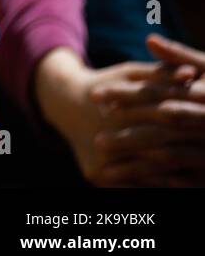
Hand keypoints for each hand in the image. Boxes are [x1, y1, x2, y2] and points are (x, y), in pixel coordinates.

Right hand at [36, 44, 202, 185]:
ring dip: (179, 166)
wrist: (65, 104)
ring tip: (204, 162)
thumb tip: (192, 73)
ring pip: (146, 166)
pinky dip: (161, 183)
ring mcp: (97, 157)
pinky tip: (183, 181)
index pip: (159, 110)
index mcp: (109, 105)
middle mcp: (101, 132)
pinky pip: (135, 184)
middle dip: (188, 140)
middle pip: (153, 140)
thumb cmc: (107, 84)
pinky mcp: (96, 174)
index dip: (188, 111)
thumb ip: (160, 72)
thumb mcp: (128, 73)